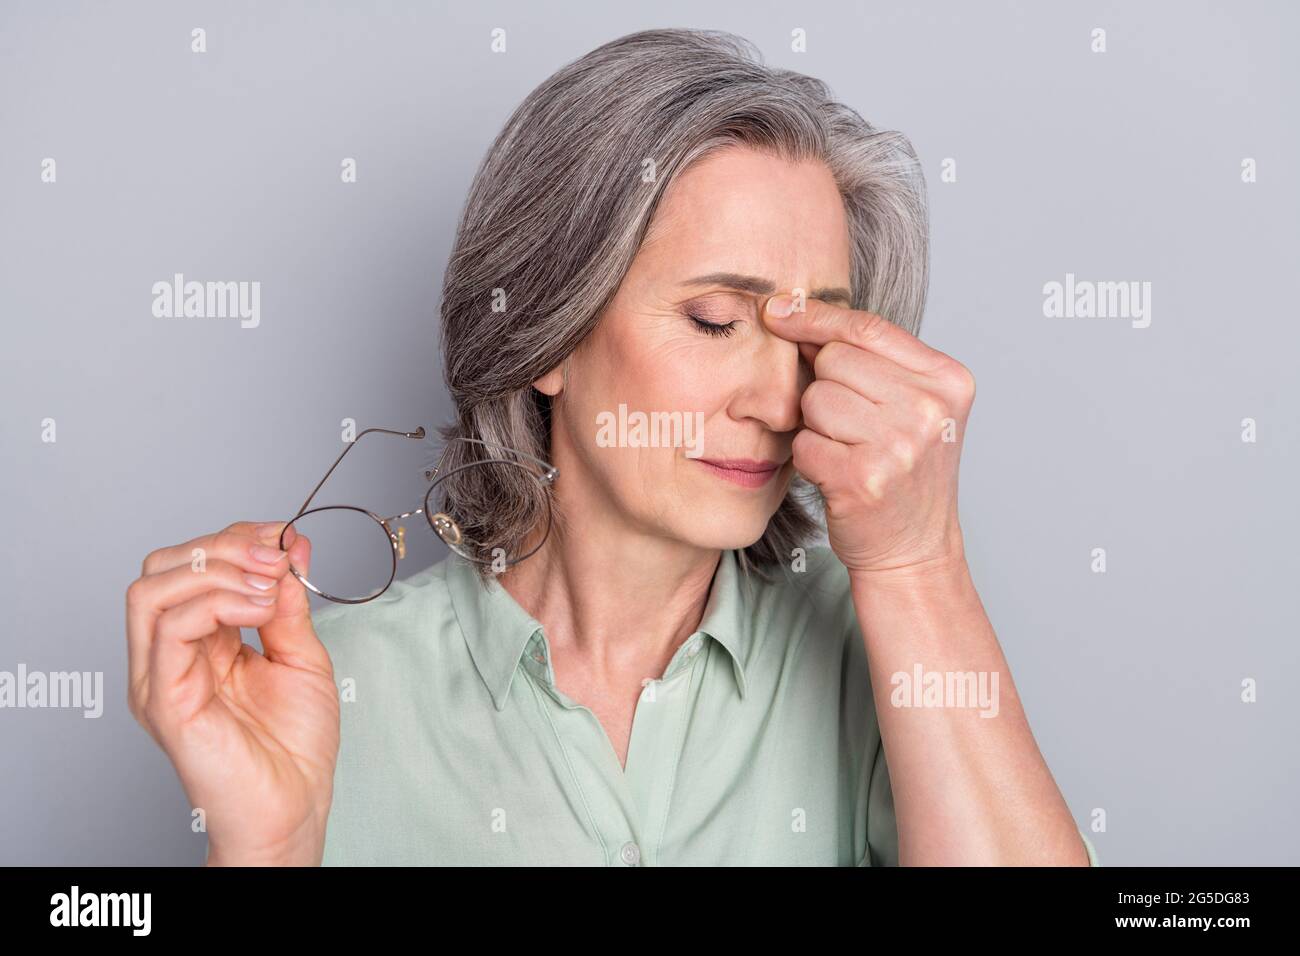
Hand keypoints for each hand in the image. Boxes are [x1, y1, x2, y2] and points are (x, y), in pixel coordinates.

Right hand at [125, 521, 338, 864]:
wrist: (294, 808)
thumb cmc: (294, 747)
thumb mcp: (301, 655)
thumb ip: (286, 604)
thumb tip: (285, 548)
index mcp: (198, 641)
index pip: (192, 564)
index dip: (239, 539)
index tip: (288, 539)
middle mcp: (169, 655)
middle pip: (162, 567)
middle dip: (223, 547)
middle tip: (277, 559)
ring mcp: (160, 677)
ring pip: (152, 589)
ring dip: (218, 570)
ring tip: (269, 586)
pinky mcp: (163, 700)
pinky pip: (168, 628)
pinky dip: (214, 602)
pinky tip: (259, 609)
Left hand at [763, 293, 975, 579]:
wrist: (914, 549)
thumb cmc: (903, 473)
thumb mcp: (910, 406)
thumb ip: (870, 359)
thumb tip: (791, 314)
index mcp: (947, 380)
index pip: (868, 327)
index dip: (815, 316)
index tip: (776, 310)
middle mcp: (928, 409)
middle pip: (834, 359)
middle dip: (824, 386)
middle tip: (851, 425)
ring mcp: (898, 445)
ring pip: (814, 399)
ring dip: (816, 425)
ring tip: (847, 450)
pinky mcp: (862, 479)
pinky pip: (803, 442)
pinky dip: (808, 457)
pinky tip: (837, 473)